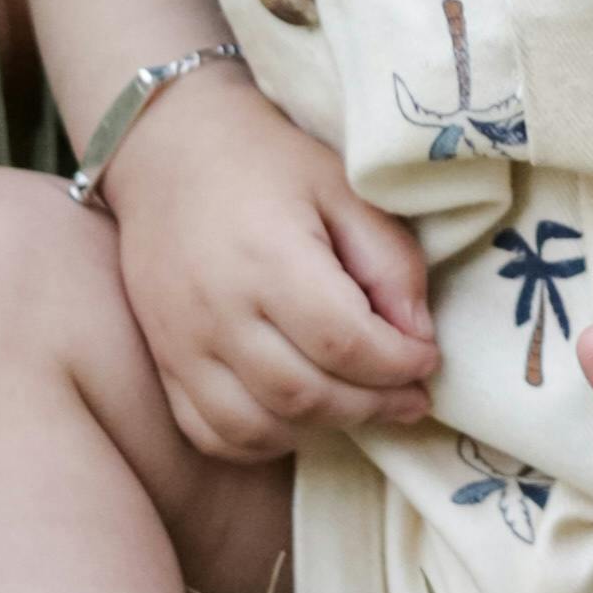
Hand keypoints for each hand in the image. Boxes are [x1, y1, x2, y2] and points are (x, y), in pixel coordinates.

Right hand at [104, 69, 439, 465]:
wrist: (168, 150)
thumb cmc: (266, 162)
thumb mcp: (343, 187)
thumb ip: (389, 260)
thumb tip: (417, 336)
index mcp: (268, 258)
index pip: (343, 342)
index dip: (398, 365)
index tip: (428, 358)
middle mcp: (218, 311)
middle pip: (304, 394)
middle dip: (373, 406)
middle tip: (411, 396)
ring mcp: (181, 344)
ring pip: (257, 428)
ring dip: (322, 428)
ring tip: (361, 405)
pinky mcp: (163, 361)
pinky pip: (211, 432)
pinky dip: (261, 441)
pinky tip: (300, 416)